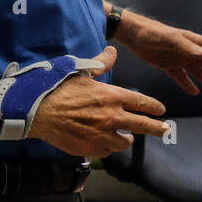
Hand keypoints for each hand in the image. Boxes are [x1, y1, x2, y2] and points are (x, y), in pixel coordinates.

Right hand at [28, 46, 169, 158]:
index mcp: (111, 96)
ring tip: (127, 139)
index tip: (161, 110)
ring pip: (124, 142)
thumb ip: (100, 63)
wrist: (37, 111)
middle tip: (164, 130)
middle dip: (157, 128)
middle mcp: (112, 117)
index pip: (141, 102)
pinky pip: (106, 151)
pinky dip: (107, 148)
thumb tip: (112, 50)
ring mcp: (102, 135)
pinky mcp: (90, 148)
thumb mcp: (79, 71)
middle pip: (142, 125)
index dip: (153, 106)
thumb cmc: (57, 88)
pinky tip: (103, 144)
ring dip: (127, 139)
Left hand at [119, 12, 201, 95]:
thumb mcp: (170, 39)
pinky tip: (194, 92)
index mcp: (192, 41)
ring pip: (197, 72)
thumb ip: (188, 48)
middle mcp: (188, 50)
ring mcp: (178, 58)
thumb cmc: (151, 32)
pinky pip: (180, 76)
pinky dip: (188, 84)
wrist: (131, 34)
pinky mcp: (166, 65)